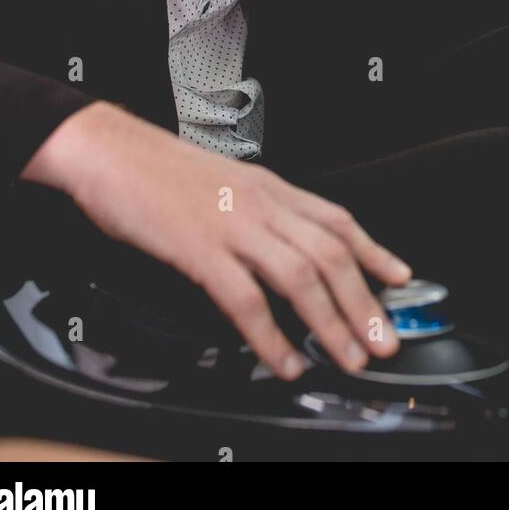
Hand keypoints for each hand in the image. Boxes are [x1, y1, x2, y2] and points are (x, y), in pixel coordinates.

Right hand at [21, 101, 411, 380]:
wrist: (109, 149)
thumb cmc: (158, 169)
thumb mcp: (223, 182)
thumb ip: (256, 211)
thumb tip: (280, 247)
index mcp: (268, 187)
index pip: (337, 219)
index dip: (374, 250)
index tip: (400, 278)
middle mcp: (261, 203)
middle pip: (331, 253)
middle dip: (365, 301)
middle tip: (385, 339)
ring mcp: (233, 225)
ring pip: (301, 276)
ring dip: (331, 323)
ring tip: (348, 356)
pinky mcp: (200, 248)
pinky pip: (246, 299)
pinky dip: (271, 336)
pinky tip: (284, 360)